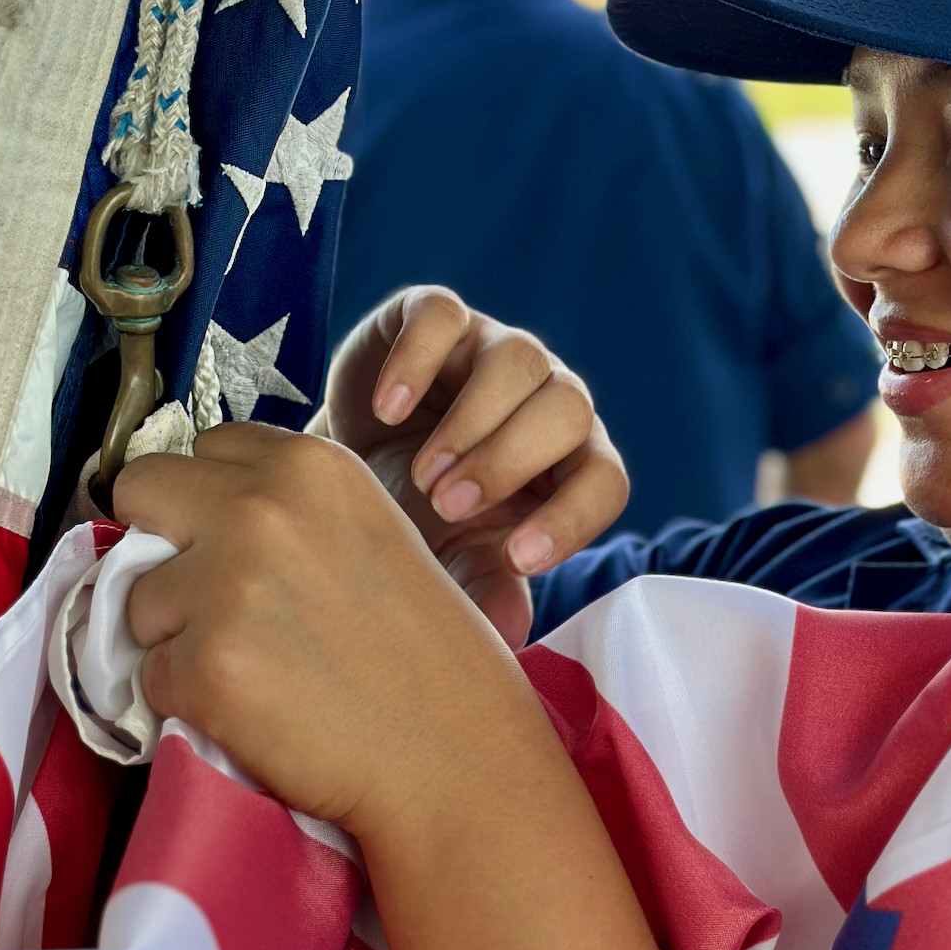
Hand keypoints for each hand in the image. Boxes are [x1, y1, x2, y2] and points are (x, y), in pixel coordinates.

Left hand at [114, 422, 549, 834]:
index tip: (228, 543)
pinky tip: (253, 711)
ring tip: (253, 668)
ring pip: (136, 596)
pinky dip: (186, 698)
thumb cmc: (430, 660)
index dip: (208, 502)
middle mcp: (261, 508)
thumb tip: (202, 524)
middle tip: (202, 596)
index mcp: (312, 466)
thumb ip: (292, 512)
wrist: (456, 760)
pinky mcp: (202, 666)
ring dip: (175, 633)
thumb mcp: (374, 536)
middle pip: (142, 489)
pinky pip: (149, 674)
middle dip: (158, 539)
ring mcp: (226, 586)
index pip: (203, 451)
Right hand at [307, 288, 629, 649]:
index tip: (517, 558)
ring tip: (422, 475)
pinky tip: (385, 410)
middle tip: (446, 506)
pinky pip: (442, 315)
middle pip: (568, 410)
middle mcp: (544, 398)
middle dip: (509, 463)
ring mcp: (491, 349)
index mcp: (567, 462)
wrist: (345, 466)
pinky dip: (416, 361)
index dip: (573, 518)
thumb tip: (507, 635)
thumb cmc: (419, 518)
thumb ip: (484, 588)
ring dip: (471, 423)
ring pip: (517, 361)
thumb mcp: (452, 559)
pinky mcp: (435, 315)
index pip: (605, 479)